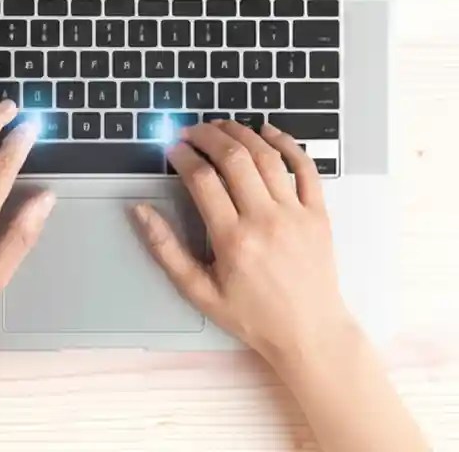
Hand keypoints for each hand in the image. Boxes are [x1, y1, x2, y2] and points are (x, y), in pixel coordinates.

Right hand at [134, 119, 347, 366]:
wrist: (309, 332)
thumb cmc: (253, 316)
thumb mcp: (199, 292)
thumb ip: (167, 250)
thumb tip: (140, 211)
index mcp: (232, 240)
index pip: (201, 180)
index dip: (182, 157)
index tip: (171, 150)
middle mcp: (265, 220)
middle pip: (234, 159)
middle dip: (207, 136)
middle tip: (191, 131)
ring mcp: (295, 214)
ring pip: (267, 156)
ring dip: (241, 133)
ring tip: (221, 126)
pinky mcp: (318, 213)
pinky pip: (306, 168)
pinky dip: (288, 143)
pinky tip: (269, 131)